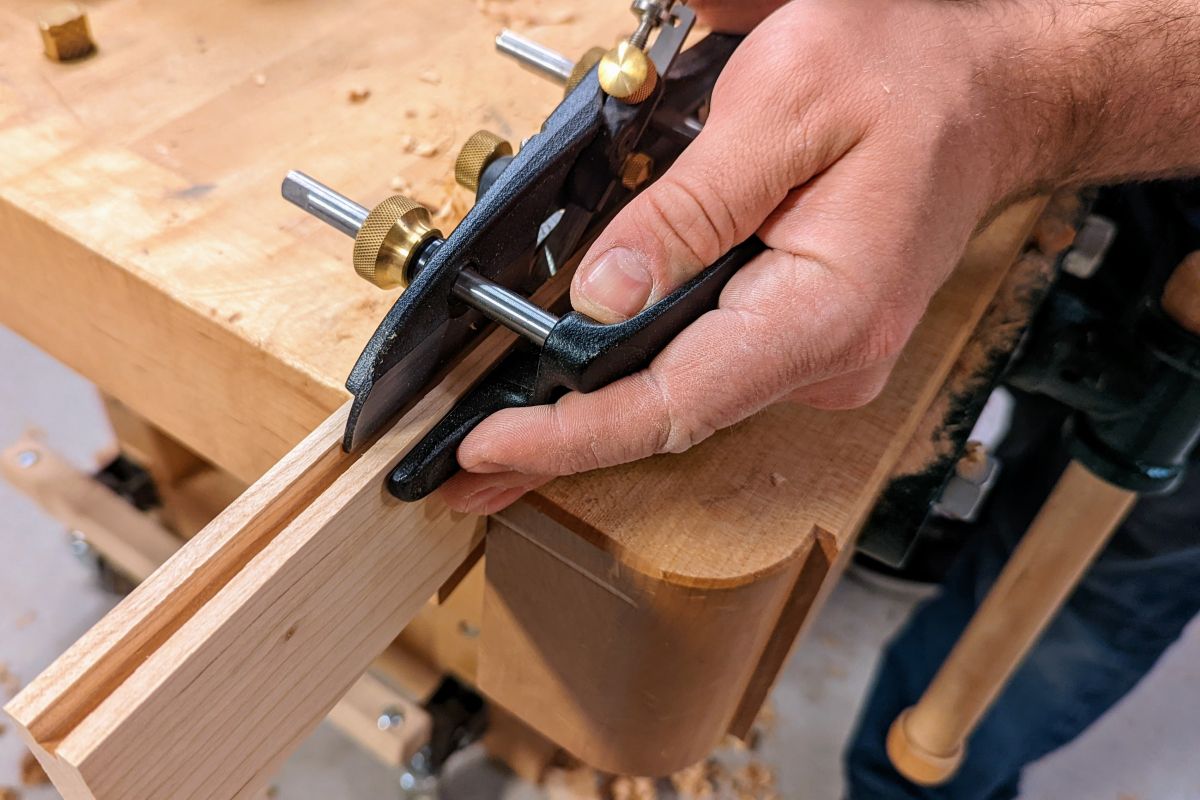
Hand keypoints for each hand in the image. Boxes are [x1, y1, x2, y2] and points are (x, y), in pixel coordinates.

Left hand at [441, 0, 1199, 513]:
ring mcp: (815, 357)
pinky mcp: (800, 340)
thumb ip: (689, 208)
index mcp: (826, 310)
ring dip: (589, 414)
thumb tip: (601, 294)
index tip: (489, 450)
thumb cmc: (911, 79)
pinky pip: (703, 369)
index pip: (676, 402)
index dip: (573, 434)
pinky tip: (575, 383)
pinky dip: (633, 379)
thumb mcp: (786, 107)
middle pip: (668, 418)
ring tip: (503, 436)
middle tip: (464, 470)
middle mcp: (825, 357)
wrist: (987, 93)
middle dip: (560, 441)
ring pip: (681, 400)